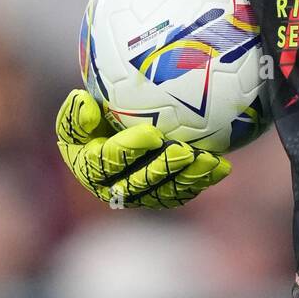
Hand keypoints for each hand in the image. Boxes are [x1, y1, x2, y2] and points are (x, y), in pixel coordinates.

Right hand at [56, 88, 229, 208]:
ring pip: (165, 192)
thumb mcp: (80, 111)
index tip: (153, 134)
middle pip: (138, 183)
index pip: (107, 161)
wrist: (116, 127)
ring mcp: (139, 194)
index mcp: (88, 166)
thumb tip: (84, 103)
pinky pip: (182, 191)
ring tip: (210, 160)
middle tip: (185, 151)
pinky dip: (202, 179)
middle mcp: (112, 188)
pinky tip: (221, 167)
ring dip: (189, 176)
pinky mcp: (162, 194)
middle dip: (164, 168)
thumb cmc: (96, 115)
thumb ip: (77, 112)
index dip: (129, 150)